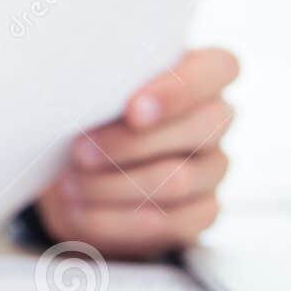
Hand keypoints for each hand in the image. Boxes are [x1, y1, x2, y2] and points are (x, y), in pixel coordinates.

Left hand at [36, 48, 238, 259]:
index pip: (220, 68)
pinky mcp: (201, 212)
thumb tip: (79, 92)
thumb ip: (104, 86)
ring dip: (113, 185)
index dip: (180, 90)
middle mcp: (214, 119)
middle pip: (200, 128)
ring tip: (70, 185)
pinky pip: (169, 222)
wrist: (73, 173)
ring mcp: (212, 168)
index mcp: (200, 73)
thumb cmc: (86, 119)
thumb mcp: (90, 94)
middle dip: (131, 144)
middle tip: (79, 151)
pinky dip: (115, 219)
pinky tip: (82, 210)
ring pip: (179, 179)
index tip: (132, 110)